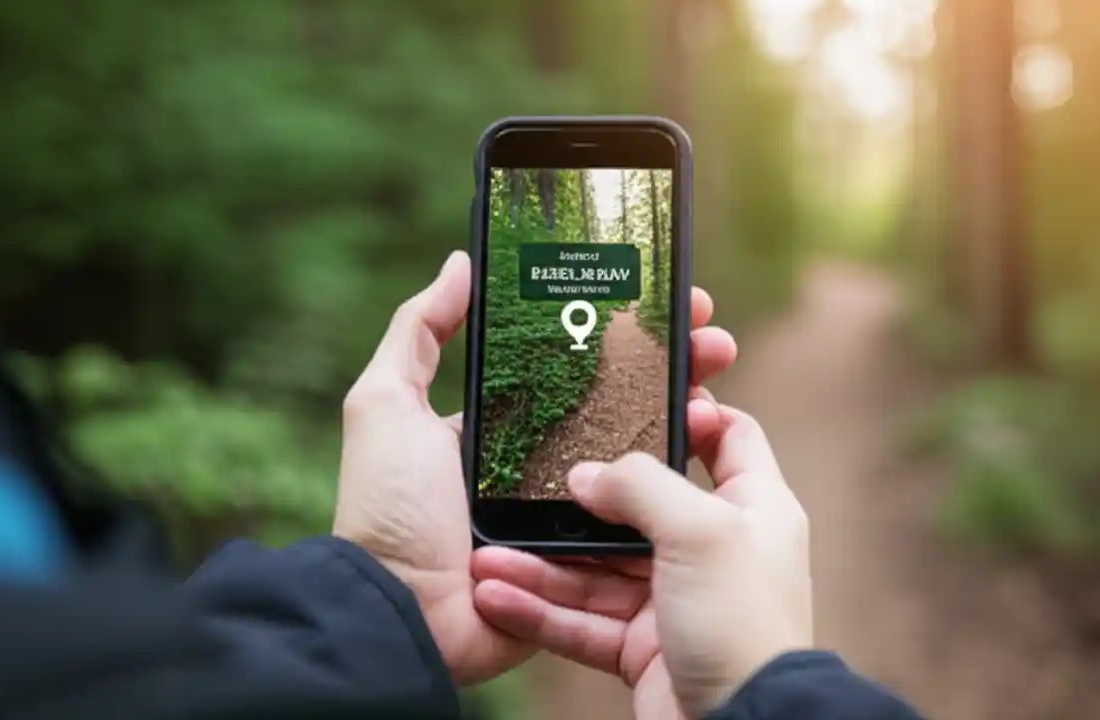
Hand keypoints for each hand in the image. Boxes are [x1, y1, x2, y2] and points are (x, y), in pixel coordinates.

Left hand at [332, 250, 738, 684]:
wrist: (401, 614)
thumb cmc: (388, 508)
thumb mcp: (384, 405)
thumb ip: (417, 331)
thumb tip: (462, 263)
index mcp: (504, 425)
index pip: (576, 365)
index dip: (619, 334)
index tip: (663, 303)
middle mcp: (542, 464)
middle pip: (622, 404)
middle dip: (672, 366)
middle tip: (712, 338)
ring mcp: (568, 513)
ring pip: (642, 458)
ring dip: (686, 418)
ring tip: (714, 385)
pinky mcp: (588, 559)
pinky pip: (639, 520)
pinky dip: (675, 488)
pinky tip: (708, 448)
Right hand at [470, 407, 811, 716]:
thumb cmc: (745, 625)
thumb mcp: (701, 531)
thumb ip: (640, 485)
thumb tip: (585, 475)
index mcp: (752, 508)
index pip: (726, 439)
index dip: (687, 414)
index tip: (634, 398)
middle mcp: (714, 550)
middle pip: (640, 506)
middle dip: (579, 502)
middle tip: (527, 482)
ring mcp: (676, 600)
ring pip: (598, 569)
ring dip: (543, 564)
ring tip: (487, 555)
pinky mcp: (644, 648)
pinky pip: (583, 621)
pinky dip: (541, 611)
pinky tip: (496, 597)